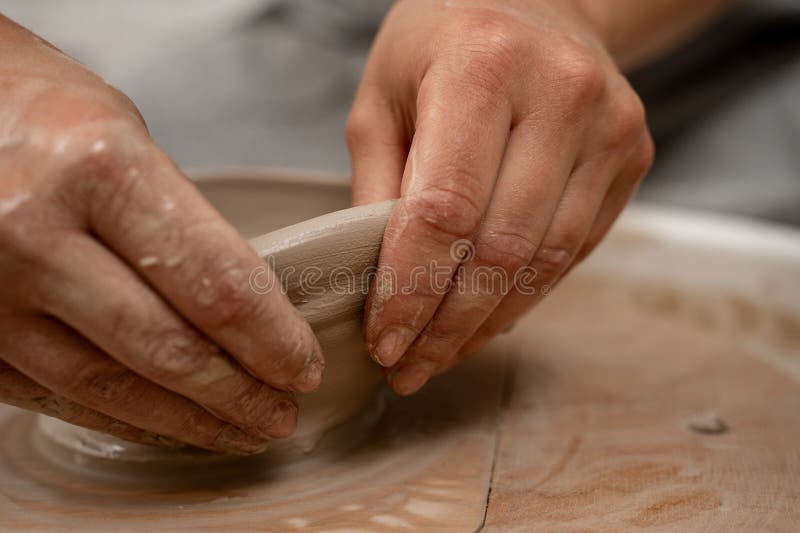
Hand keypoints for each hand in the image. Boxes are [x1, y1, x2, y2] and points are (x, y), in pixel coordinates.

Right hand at [0, 18, 322, 453]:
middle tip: (282, 415)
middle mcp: (33, 233)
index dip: (273, 339)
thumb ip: (179, 220)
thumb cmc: (39, 107)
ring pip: (109, 386)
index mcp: (98, 167)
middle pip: (167, 347)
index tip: (304, 368)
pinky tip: (164, 423)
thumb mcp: (125, 134)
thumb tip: (242, 306)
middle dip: (239, 394)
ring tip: (238, 431)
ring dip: (185, 421)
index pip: (216, 282)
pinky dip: (120, 416)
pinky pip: (54, 394)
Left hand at [347, 0, 653, 393]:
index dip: (411, 290)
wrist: (539, 2)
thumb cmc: (445, 42)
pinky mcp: (631, 155)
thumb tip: (376, 281)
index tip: (385, 339)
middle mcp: (559, 93)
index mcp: (482, 66)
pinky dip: (525, 295)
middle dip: (446, 324)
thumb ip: (377, 186)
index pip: (444, 210)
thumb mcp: (384, 95)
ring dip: (486, 323)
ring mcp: (607, 127)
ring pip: (544, 261)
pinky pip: (574, 250)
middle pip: (499, 247)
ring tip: (441, 354)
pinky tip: (486, 318)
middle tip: (408, 365)